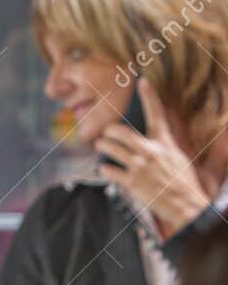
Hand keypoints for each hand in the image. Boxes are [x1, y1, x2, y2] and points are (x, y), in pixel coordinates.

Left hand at [95, 78, 212, 239]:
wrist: (184, 203)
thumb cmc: (181, 180)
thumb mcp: (177, 156)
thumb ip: (163, 146)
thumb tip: (154, 138)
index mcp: (165, 142)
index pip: (157, 114)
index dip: (150, 96)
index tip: (142, 81)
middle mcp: (151, 151)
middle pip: (122, 132)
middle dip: (109, 130)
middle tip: (105, 132)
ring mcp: (140, 166)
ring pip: (112, 148)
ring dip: (102, 145)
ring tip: (100, 145)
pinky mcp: (131, 182)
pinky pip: (109, 170)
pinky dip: (104, 168)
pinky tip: (103, 167)